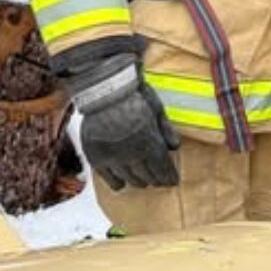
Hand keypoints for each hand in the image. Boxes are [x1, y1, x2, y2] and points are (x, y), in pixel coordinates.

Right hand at [61, 49, 180, 190]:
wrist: (102, 87)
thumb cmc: (132, 94)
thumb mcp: (157, 108)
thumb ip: (166, 130)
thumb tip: (174, 147)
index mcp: (149, 143)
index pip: (163, 171)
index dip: (169, 178)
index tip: (171, 180)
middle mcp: (131, 154)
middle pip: (148, 178)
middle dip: (155, 179)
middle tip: (157, 178)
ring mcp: (112, 157)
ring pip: (130, 180)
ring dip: (139, 181)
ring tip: (142, 178)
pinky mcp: (96, 156)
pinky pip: (110, 179)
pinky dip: (118, 182)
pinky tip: (122, 181)